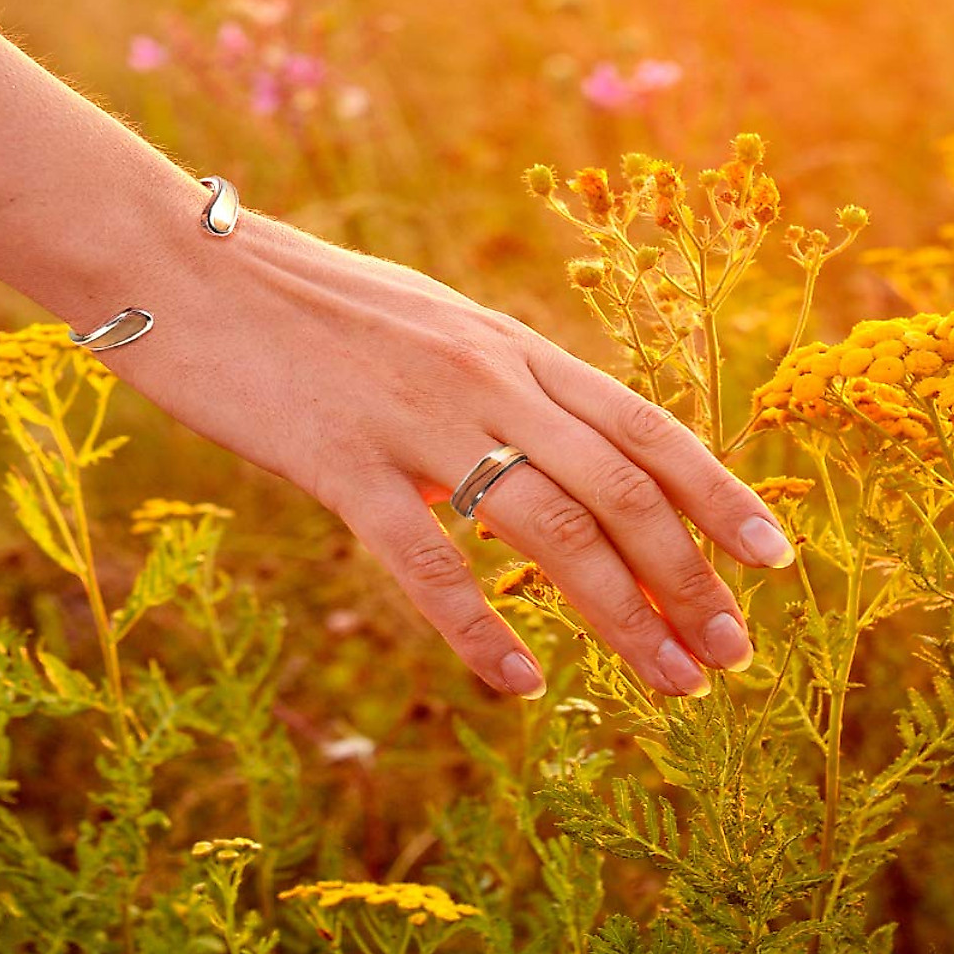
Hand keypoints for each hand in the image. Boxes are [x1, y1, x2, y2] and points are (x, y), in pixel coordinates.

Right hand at [99, 211, 794, 700]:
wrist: (181, 266)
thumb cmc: (300, 301)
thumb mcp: (422, 326)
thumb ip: (487, 381)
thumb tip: (536, 444)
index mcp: (508, 345)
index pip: (645, 426)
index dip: (719, 495)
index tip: (772, 561)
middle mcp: (485, 378)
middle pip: (620, 490)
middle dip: (689, 578)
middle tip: (727, 655)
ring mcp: (416, 420)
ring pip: (551, 532)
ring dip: (621, 616)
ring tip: (667, 683)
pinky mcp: (340, 463)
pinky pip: (428, 562)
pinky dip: (479, 632)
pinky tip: (518, 687)